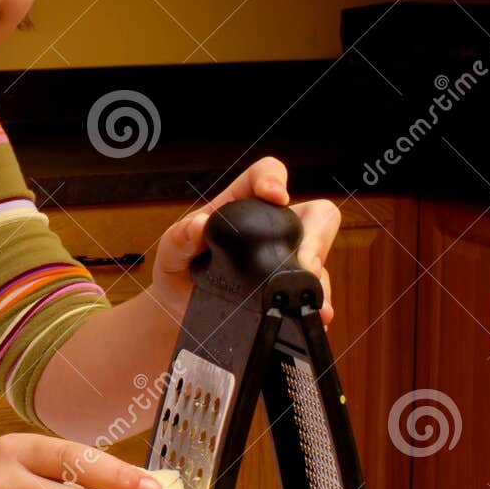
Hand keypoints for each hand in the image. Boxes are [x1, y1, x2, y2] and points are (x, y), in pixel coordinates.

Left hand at [149, 156, 339, 329]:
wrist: (181, 312)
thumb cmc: (177, 270)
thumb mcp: (169, 251)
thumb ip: (178, 237)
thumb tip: (198, 226)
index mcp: (239, 204)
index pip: (265, 174)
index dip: (275, 179)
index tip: (277, 197)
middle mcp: (269, 228)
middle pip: (315, 214)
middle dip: (316, 236)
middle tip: (304, 263)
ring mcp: (285, 258)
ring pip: (320, 256)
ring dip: (318, 277)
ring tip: (307, 299)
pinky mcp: (290, 287)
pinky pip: (316, 289)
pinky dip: (318, 301)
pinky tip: (315, 314)